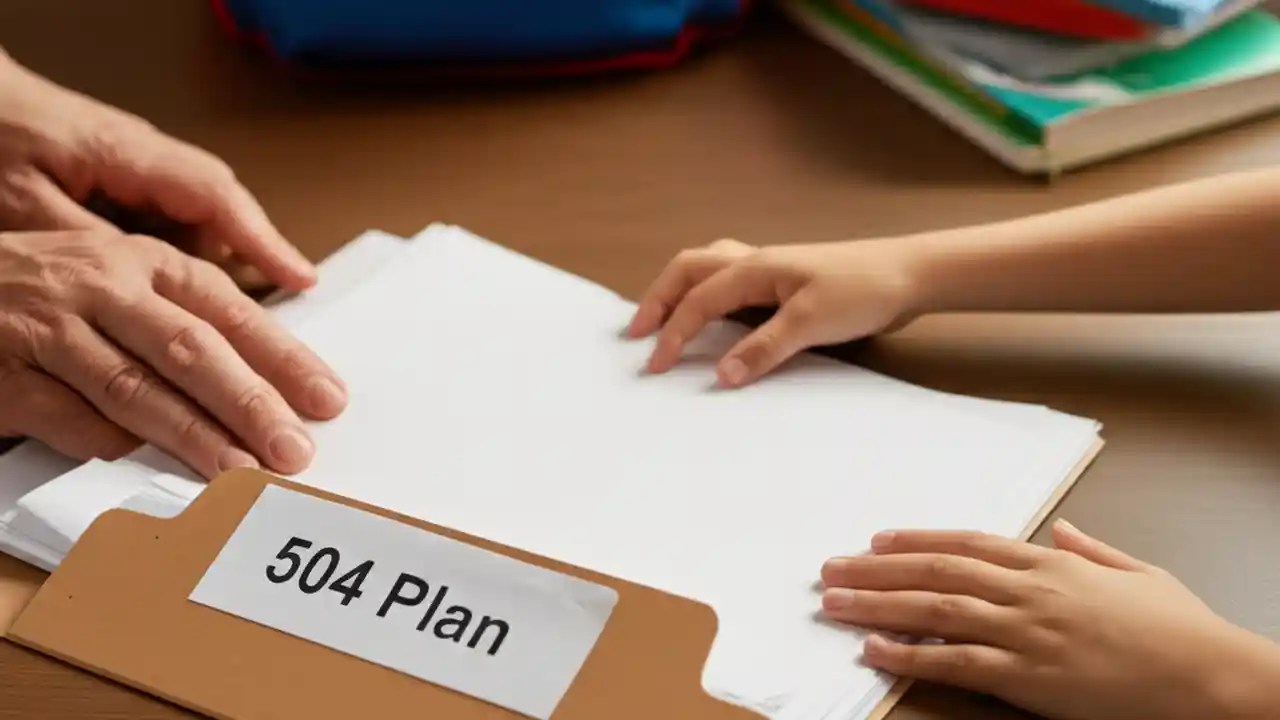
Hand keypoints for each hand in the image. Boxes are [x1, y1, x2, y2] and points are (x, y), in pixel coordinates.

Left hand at [0, 51, 314, 291]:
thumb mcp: (23, 200)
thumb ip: (89, 243)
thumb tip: (146, 286)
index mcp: (126, 151)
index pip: (215, 196)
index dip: (262, 241)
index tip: (299, 278)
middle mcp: (146, 158)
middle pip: (225, 215)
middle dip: (255, 268)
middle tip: (272, 317)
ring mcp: (142, 172)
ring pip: (202, 228)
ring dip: (212, 274)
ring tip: (227, 328)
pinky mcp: (131, 187)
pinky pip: (176, 230)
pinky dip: (185, 267)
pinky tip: (176, 304)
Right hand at [0, 230, 346, 477]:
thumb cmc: (42, 293)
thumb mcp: (115, 282)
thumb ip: (178, 319)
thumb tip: (264, 380)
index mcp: (139, 260)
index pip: (229, 310)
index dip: (283, 357)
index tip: (326, 398)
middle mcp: (98, 286)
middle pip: (191, 348)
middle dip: (250, 403)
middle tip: (295, 448)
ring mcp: (47, 329)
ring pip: (134, 387)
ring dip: (194, 435)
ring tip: (241, 471)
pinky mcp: (3, 375)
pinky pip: (70, 419)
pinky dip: (112, 446)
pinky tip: (149, 468)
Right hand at [626, 238, 921, 387]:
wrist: (910, 274)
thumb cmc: (863, 289)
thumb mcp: (811, 323)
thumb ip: (764, 348)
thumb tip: (722, 375)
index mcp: (755, 268)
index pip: (698, 300)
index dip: (673, 332)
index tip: (654, 365)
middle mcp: (755, 262)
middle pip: (689, 269)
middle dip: (658, 298)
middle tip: (636, 332)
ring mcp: (770, 270)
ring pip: (708, 268)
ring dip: (680, 289)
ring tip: (662, 316)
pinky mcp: (785, 283)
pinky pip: (731, 281)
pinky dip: (708, 293)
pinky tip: (715, 314)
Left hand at [820, 522, 1279, 719]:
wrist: (1210, 677)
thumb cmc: (1180, 630)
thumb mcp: (1138, 572)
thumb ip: (1092, 549)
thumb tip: (1065, 530)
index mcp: (1051, 564)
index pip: (966, 544)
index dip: (916, 540)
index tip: (876, 539)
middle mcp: (1030, 591)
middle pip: (936, 572)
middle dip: (877, 568)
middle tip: (831, 568)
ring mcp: (1027, 632)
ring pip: (935, 611)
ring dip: (877, 605)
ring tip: (833, 603)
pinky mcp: (1029, 676)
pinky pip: (956, 662)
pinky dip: (910, 655)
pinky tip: (874, 650)